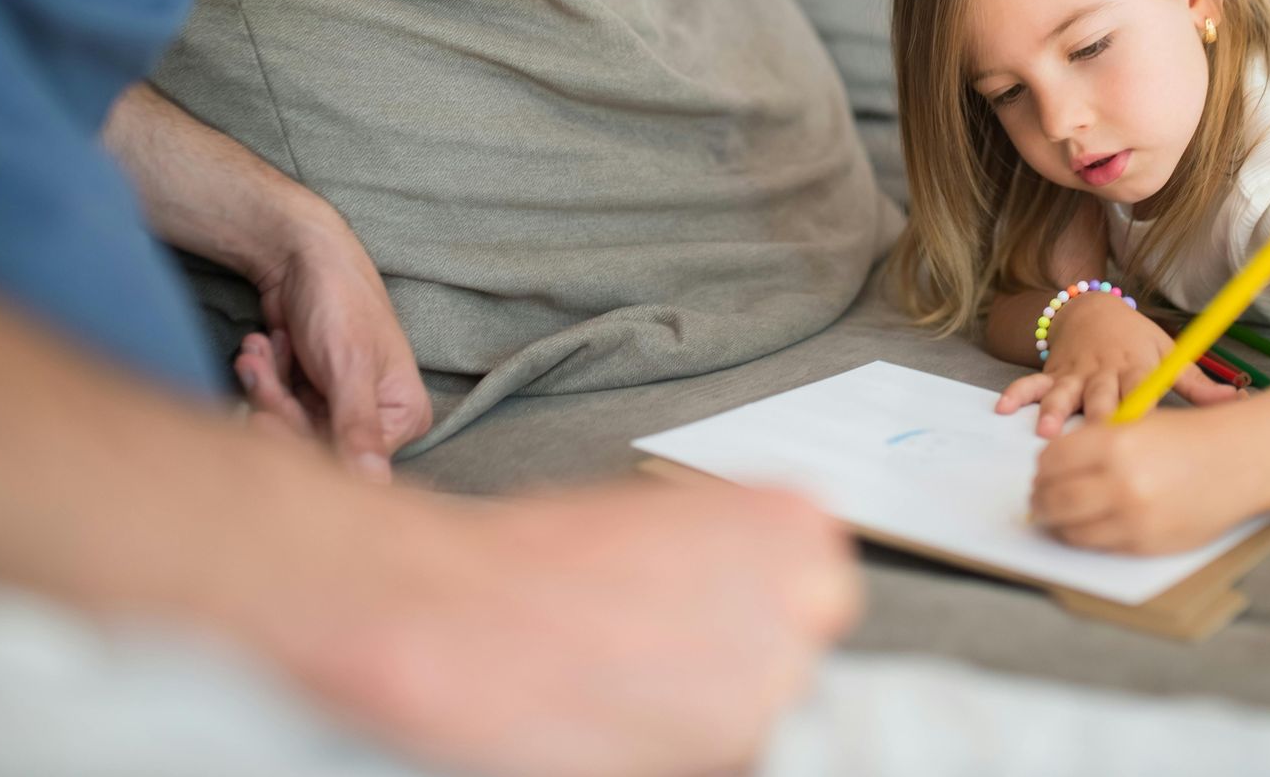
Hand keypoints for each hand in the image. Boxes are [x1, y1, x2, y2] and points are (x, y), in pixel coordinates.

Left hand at [234, 215, 430, 480]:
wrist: (301, 253)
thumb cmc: (339, 301)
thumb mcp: (349, 366)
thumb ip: (357, 428)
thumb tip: (374, 487)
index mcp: (403, 415)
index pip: (349, 460)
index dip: (302, 442)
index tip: (264, 417)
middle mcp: (377, 416)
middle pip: (315, 445)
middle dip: (278, 406)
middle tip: (257, 369)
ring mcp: (340, 405)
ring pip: (290, 427)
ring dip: (266, 387)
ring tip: (258, 348)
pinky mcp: (310, 392)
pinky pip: (278, 407)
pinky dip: (265, 376)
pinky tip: (264, 345)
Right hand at [272, 479, 861, 776]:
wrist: (448, 608)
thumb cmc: (528, 555)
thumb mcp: (654, 516)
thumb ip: (724, 557)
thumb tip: (745, 597)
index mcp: (792, 523)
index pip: (820, 584)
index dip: (758, 604)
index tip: (715, 608)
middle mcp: (799, 597)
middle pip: (797, 654)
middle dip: (735, 656)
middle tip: (656, 642)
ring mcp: (769, 681)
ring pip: (757, 714)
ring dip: (701, 705)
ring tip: (620, 673)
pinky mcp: (724, 748)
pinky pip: (714, 754)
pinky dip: (670, 744)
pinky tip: (610, 707)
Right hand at [995, 298, 1238, 436]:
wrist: (1092, 306)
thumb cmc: (1137, 340)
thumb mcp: (1169, 355)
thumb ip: (1199, 385)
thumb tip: (1241, 400)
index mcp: (1136, 368)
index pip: (1140, 392)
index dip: (1140, 413)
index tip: (1141, 438)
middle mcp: (1104, 371)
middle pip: (1101, 397)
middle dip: (1097, 418)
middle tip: (1094, 444)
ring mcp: (1075, 372)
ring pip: (1064, 393)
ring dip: (1054, 411)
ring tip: (1045, 431)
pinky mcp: (1052, 372)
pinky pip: (1032, 383)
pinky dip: (1017, 394)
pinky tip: (1003, 408)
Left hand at [1029, 407, 1235, 553]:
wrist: (1240, 461)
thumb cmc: (1187, 439)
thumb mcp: (1134, 425)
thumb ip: (1092, 446)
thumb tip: (1049, 471)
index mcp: (1114, 443)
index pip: (1050, 461)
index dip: (1041, 468)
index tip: (1041, 472)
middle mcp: (1121, 481)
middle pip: (1053, 498)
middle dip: (1040, 500)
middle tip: (1038, 499)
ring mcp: (1133, 517)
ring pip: (1070, 528)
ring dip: (1057, 522)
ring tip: (1058, 515)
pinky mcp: (1146, 544)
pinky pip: (1097, 546)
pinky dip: (1084, 538)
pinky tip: (1087, 527)